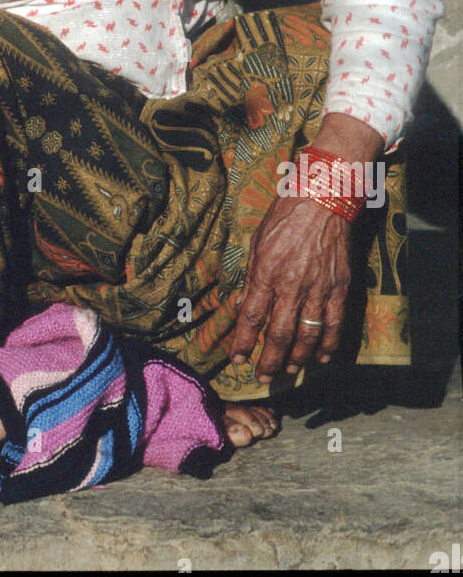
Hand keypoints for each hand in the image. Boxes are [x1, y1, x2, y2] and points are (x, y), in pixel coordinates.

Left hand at [228, 192, 351, 381]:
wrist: (323, 200)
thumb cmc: (285, 217)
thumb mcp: (257, 243)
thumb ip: (252, 278)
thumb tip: (244, 306)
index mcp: (266, 272)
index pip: (251, 317)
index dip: (242, 342)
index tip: (237, 360)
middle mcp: (291, 284)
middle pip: (279, 334)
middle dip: (269, 361)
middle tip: (264, 377)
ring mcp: (318, 288)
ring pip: (307, 334)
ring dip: (297, 357)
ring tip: (289, 370)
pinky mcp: (339, 287)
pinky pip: (334, 324)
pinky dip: (328, 344)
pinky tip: (321, 358)